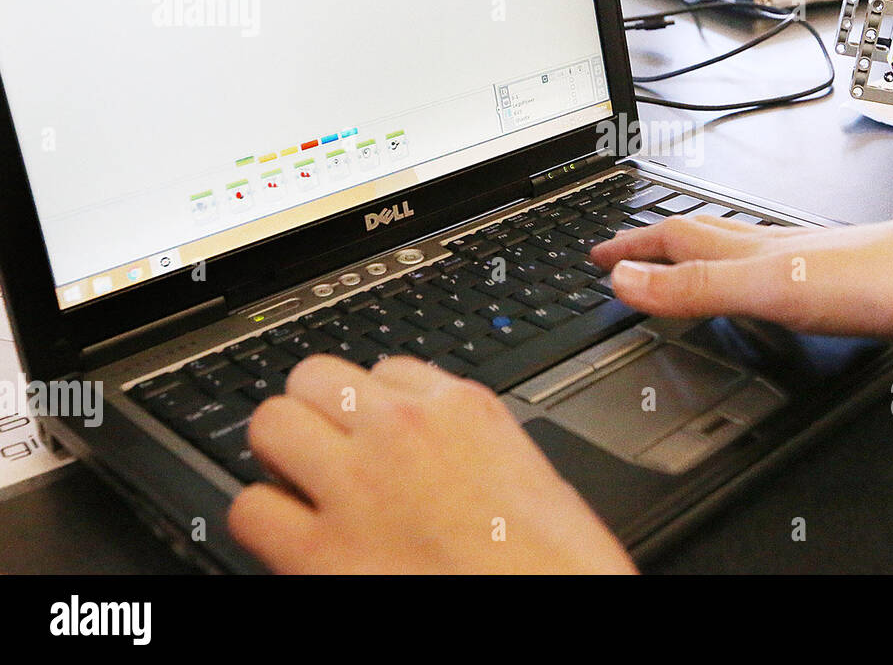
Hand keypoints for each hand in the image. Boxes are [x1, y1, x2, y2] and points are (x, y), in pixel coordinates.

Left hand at [228, 354, 636, 573]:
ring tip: (302, 489)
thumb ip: (471, 447)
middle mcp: (403, 432)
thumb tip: (438, 453)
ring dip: (280, 456)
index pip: (387, 368)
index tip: (378, 432)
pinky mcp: (319, 552)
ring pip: (270, 423)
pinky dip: (264, 524)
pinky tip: (294, 542)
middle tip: (327, 450)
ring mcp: (357, 486)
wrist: (554, 609)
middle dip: (315, 412)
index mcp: (465, 409)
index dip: (376, 406)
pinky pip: (250, 509)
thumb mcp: (531, 476)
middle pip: (315, 376)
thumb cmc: (557, 566)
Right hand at [590, 215, 892, 356]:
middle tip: (625, 256)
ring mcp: (812, 268)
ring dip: (700, 263)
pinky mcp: (844, 293)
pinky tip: (770, 301)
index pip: (674, 240)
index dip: (631, 247)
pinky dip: (751, 290)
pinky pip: (778, 286)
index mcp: (753, 250)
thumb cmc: (881, 279)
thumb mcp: (769, 288)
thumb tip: (626, 281)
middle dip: (657, 247)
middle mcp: (779, 251)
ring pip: (741, 260)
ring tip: (680, 272)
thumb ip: (696, 287)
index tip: (597, 254)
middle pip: (703, 241)